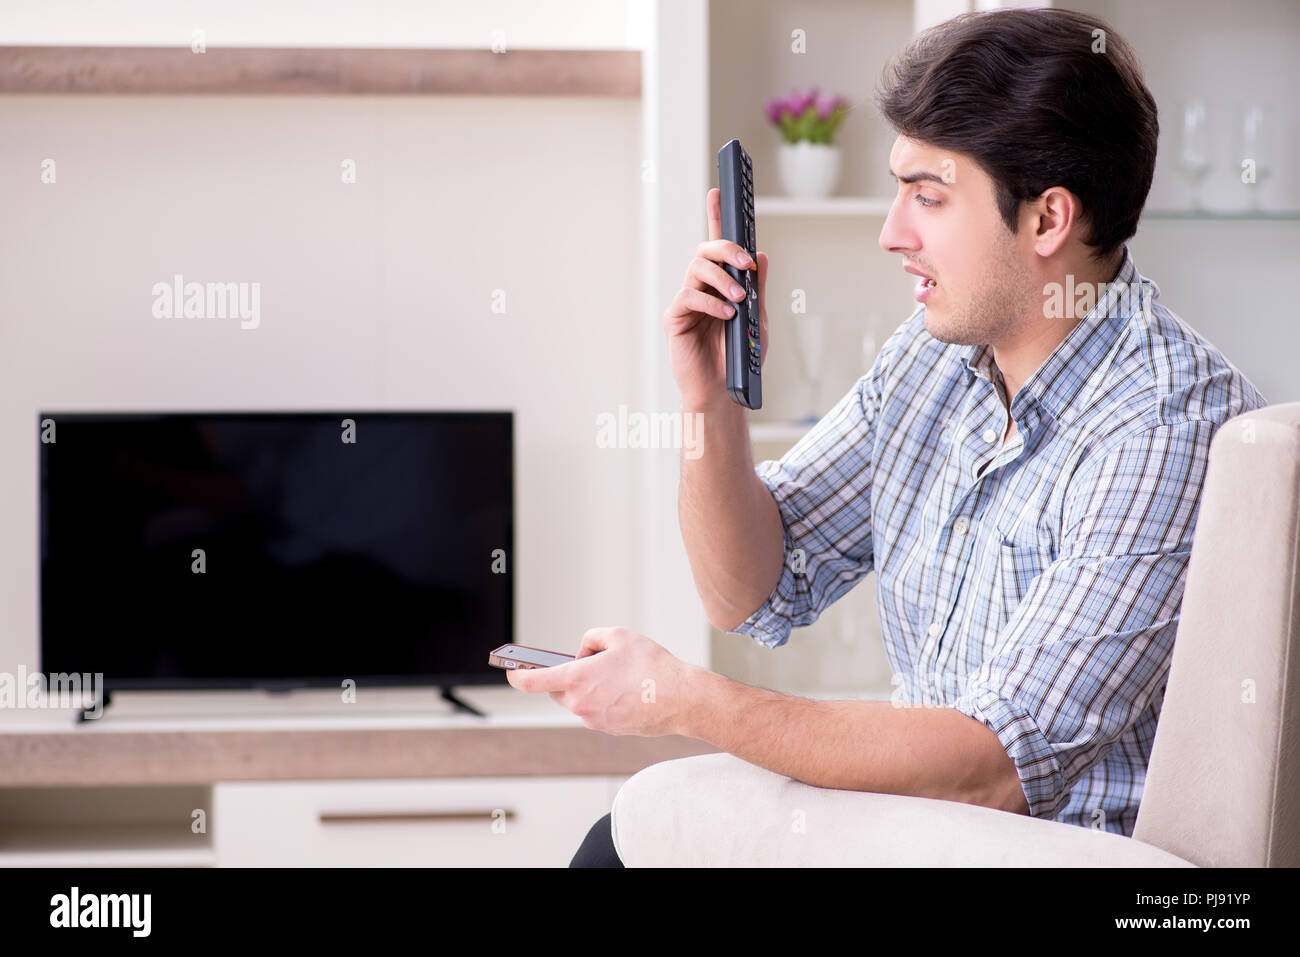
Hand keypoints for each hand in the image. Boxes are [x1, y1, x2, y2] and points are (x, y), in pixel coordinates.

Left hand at [505, 627, 698, 736]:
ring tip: (620, 674)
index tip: (510, 671)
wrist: (681, 699)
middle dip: (569, 675)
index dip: (517, 675)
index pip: (532, 681)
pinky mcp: (609, 729)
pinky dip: (605, 699)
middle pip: (559, 689)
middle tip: (593, 661)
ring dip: (590, 687)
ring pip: (580, 700)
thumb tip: (583, 654)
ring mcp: (594, 720)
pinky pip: (597, 710)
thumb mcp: (618, 635)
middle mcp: (580, 704)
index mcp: (576, 679)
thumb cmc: (651, 666)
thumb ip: (591, 638)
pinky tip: (628, 689)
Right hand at [662, 188, 768, 409]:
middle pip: (705, 249)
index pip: (718, 245)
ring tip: (739, 300)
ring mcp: (687, 301)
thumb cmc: (740, 359)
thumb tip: (760, 255)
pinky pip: (688, 297)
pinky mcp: (675, 318)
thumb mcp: (759, 320)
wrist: (724, 393)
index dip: (716, 216)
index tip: (718, 191)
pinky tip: (726, 315)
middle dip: (726, 248)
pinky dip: (710, 303)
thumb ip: (758, 288)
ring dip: (722, 279)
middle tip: (745, 263)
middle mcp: (701, 287)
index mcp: (721, 284)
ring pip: (697, 269)